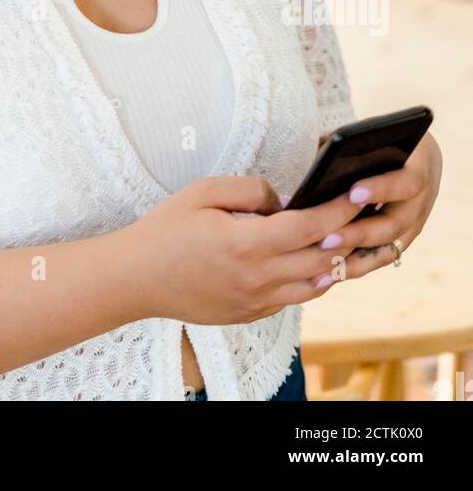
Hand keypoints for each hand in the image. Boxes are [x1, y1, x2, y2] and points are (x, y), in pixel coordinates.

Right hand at [128, 174, 366, 326]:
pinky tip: (322, 265)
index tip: (356, 195)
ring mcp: (256, 301)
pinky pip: (295, 298)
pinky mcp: (251, 314)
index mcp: (246, 243)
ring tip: (359, 244)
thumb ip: (250, 190)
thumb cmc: (166, 229)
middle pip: (322, 260)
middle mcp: (258, 278)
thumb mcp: (203, 192)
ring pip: (315, 285)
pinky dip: (315, 281)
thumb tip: (284, 199)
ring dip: (339, 264)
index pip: (309, 227)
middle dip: (349, 237)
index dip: (338, 211)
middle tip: (369, 216)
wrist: (137, 279)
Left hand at [310, 130, 442, 287]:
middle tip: (325, 239)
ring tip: (320, 263)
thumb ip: (350, 148)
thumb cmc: (382, 140)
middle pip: (393, 225)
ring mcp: (414, 227)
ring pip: (386, 250)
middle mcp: (422, 203)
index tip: (352, 194)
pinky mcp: (401, 243)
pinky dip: (353, 268)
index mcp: (420, 169)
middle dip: (358, 233)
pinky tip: (326, 274)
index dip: (381, 190)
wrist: (412, 157)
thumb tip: (316, 160)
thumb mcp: (373, 137)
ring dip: (353, 259)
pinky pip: (378, 260)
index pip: (406, 182)